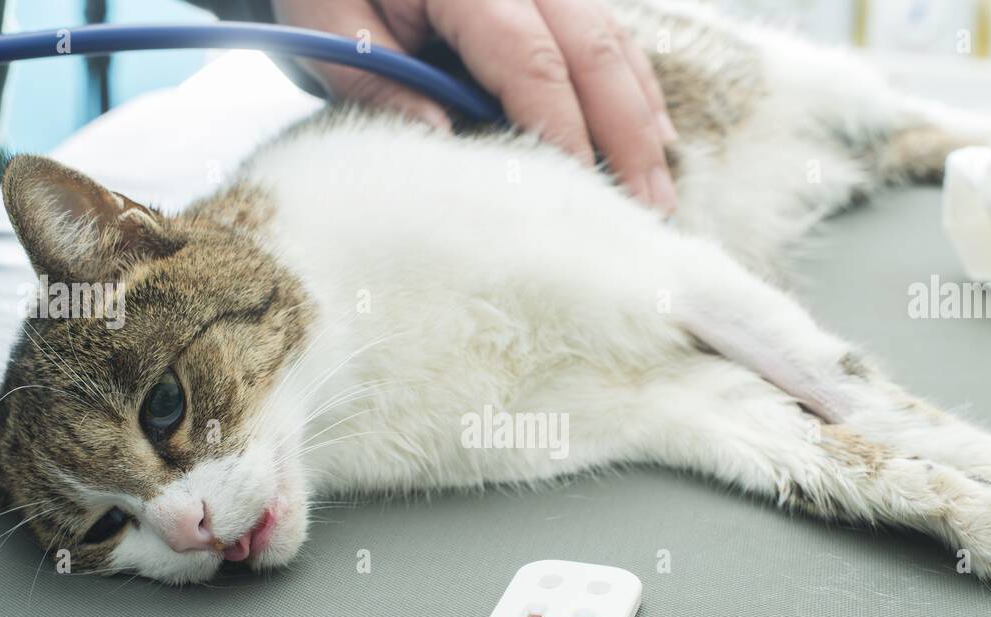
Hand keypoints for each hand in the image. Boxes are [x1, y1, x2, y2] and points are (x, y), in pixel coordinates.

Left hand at [273, 0, 678, 214]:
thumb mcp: (331, 32)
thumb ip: (380, 86)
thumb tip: (444, 143)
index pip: (532, 60)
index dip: (562, 131)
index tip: (578, 197)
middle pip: (594, 52)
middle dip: (627, 135)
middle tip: (650, 210)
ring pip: (613, 42)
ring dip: (641, 117)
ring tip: (659, 187)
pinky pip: (609, 35)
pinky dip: (633, 88)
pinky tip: (653, 134)